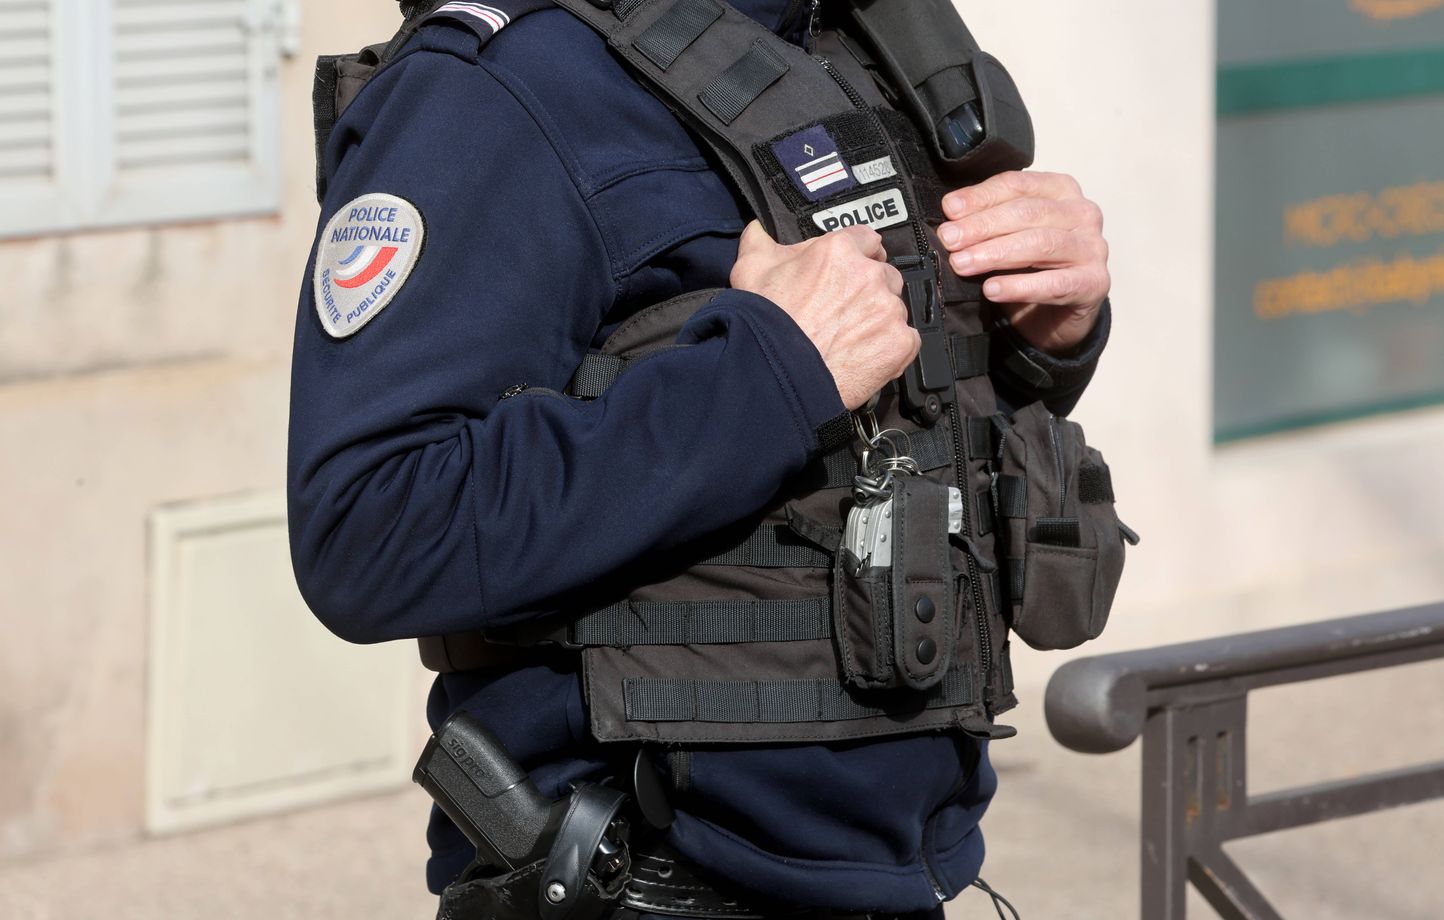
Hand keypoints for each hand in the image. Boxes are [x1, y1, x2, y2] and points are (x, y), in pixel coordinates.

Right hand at [731, 221, 918, 409]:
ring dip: (879, 319)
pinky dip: (891, 348)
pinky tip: (865, 355)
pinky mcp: (900, 343)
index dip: (858, 255)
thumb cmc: (763, 325)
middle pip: (884, 275)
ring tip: (850, 338)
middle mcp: (869, 275)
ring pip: (895, 308)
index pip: (866, 240)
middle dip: (869, 290)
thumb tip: (758, 230)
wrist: (775, 376)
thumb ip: (760, 242)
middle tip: (844, 312)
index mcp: (839, 251)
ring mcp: (887, 310)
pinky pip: (907, 340)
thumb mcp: (750, 271)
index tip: (852, 271)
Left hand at [938, 171, 1109, 354]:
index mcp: (1061, 190)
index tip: (949, 209)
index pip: (1018, 185)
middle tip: (949, 240)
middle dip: (982, 226)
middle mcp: (1082, 213)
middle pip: (1027, 213)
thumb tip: (950, 211)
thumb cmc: (1030, 267)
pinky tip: (991, 289)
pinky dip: (1019, 286)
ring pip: (1041, 243)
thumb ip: (986, 220)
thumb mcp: (1007, 235)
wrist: (1058, 315)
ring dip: (996, 253)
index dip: (981, 196)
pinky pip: (1055, 283)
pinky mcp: (1095, 283)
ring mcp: (1093, 248)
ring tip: (962, 264)